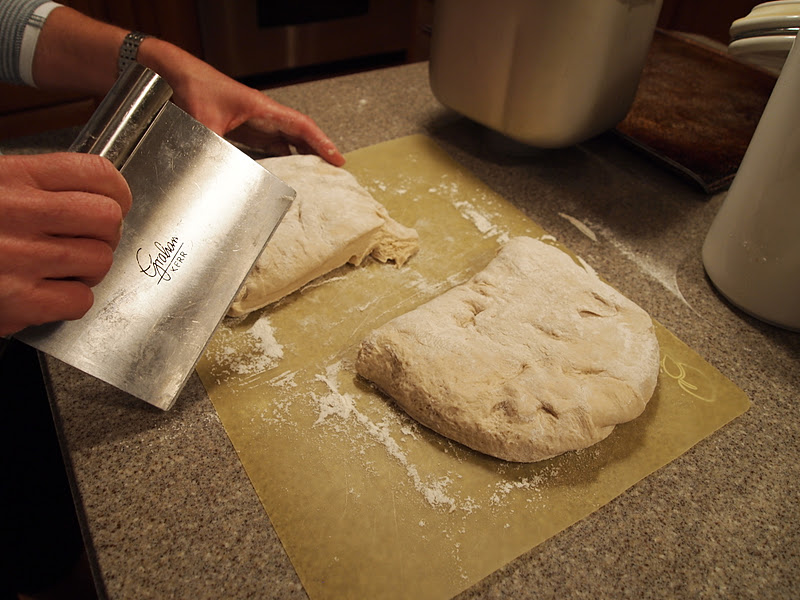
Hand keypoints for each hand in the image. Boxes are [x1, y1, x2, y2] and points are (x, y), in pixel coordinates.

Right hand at [0, 154, 131, 335]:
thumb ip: (34, 185)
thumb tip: (93, 193)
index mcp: (12, 176)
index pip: (97, 175)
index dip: (116, 192)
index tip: (112, 202)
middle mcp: (18, 213)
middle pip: (108, 220)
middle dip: (103, 233)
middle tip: (83, 239)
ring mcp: (19, 259)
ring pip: (99, 261)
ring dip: (86, 269)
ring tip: (58, 267)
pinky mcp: (16, 301)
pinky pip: (79, 301)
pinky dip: (70, 301)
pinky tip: (45, 292)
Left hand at [140, 41, 345, 166]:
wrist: (172, 75)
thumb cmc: (192, 86)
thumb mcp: (204, 121)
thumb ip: (215, 149)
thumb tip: (221, 176)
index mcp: (261, 108)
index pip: (300, 126)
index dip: (321, 143)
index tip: (337, 158)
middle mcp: (262, 115)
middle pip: (299, 135)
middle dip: (318, 153)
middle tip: (333, 174)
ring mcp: (253, 123)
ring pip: (286, 142)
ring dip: (300, 158)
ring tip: (314, 178)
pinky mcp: (242, 130)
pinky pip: (268, 146)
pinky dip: (280, 159)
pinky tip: (283, 174)